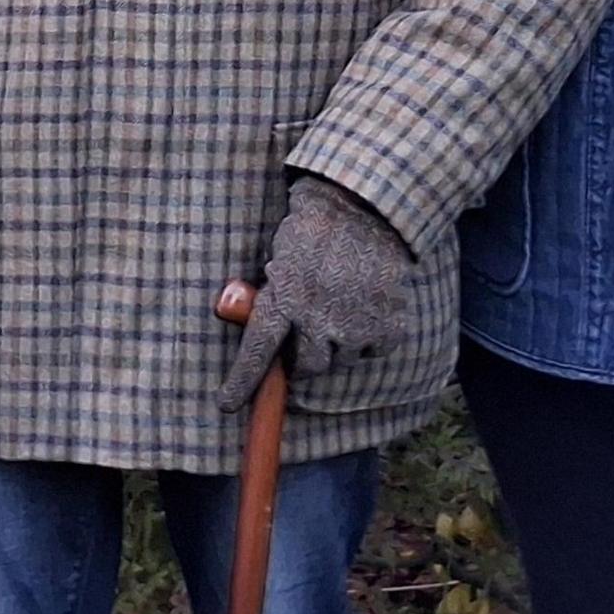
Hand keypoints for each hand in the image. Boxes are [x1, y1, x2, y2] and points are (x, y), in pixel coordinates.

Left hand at [220, 177, 415, 406]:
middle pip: (308, 366)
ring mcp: (355, 327)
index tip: (227, 404)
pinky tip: (366, 304)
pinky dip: (370, 335)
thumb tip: (264, 324)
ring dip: (338, 343)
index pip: (257, 351)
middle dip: (305, 357)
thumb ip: (274, 294)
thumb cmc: (316, 227)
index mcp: (284, 300)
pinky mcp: (387, 328)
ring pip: (342, 359)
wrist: (367, 209)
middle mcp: (318, 321)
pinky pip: (374, 349)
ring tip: (342, 306)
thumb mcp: (281, 257)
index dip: (241, 381)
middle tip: (310, 334)